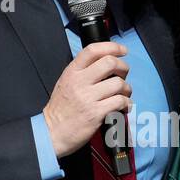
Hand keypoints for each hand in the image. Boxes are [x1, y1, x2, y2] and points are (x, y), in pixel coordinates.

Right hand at [43, 41, 132, 157]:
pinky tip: (124, 106)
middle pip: (110, 63)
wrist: (52, 132)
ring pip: (118, 83)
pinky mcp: (96, 113)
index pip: (92, 50)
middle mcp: (80, 81)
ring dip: (126, 89)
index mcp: (72, 72)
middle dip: (123, 67)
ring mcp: (88, 97)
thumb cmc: (61, 109)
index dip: (112, 47)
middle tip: (124, 75)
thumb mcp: (65, 83)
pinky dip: (127, 103)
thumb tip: (106, 64)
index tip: (122, 50)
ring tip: (124, 94)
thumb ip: (82, 72)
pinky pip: (120, 102)